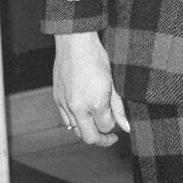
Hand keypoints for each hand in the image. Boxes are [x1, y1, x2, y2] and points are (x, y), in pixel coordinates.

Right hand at [53, 32, 129, 146]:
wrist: (74, 43)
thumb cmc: (96, 58)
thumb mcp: (113, 82)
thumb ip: (118, 107)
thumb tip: (126, 127)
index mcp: (96, 103)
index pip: (106, 127)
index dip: (114, 125)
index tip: (118, 121)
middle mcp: (78, 107)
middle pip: (89, 137)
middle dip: (102, 140)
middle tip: (110, 137)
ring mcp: (65, 104)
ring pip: (75, 131)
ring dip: (87, 130)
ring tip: (96, 122)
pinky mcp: (57, 99)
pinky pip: (65, 120)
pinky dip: (75, 121)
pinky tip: (84, 114)